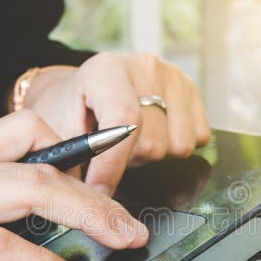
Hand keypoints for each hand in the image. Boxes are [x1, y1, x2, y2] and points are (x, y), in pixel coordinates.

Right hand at [0, 110, 148, 260]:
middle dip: (96, 193)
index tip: (110, 171)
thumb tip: (36, 208)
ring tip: (118, 243)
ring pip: (30, 193)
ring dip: (87, 219)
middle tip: (129, 223)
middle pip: (41, 163)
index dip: (76, 146)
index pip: (23, 127)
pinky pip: (1, 248)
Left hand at [25, 52, 210, 195]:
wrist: (87, 89)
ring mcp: (173, 76)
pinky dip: (175, 147)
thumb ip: (77, 156)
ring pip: (178, 146)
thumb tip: (93, 194)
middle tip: (113, 152)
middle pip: (153, 143)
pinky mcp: (192, 90)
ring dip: (155, 155)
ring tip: (133, 142)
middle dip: (130, 160)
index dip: (112, 164)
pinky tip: (154, 134)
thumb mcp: (61, 129)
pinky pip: (198, 139)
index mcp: (107, 70)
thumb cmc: (72, 111)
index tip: (100, 191)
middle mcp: (145, 67)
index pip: (123, 121)